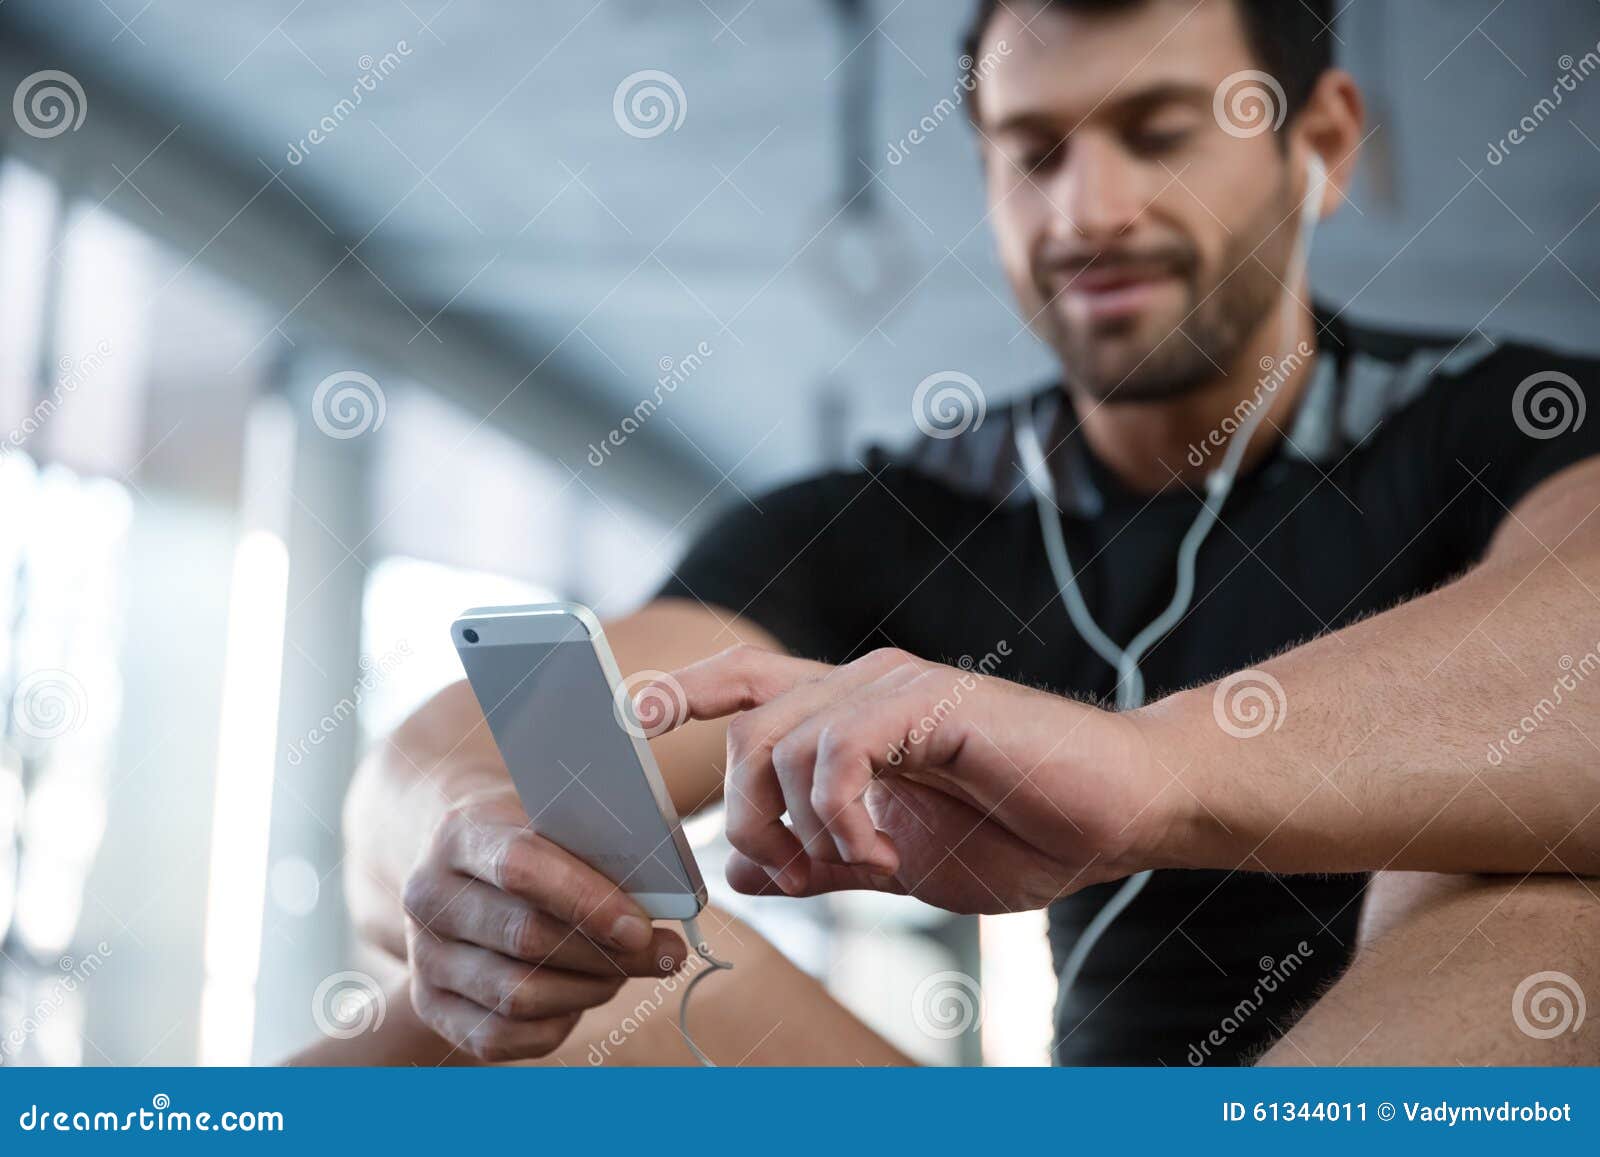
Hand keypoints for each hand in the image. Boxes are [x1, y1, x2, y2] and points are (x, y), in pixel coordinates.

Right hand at [401, 784, 687, 1061]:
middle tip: (663, 953)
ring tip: (627, 969)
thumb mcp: (559, 821)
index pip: (521, 868)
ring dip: (591, 988)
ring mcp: (424, 958)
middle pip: (525, 939)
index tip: (642, 926)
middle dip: (606, 954)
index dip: (587, 900)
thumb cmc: (533, 839)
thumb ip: (602, 849)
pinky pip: (502, 1037)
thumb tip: (666, 898)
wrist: (468, 866)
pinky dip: (559, 1022)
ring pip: (519, 995)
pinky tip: (583, 994)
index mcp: (459, 835)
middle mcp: (428, 898)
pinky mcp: (431, 1006)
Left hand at [650, 646, 1177, 913]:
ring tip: (866, 865)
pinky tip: (886, 853)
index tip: (628, 712)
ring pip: (781, 743)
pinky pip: (837, 752)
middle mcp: (863, 686)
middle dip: (751, 816)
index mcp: (852, 715)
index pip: (746, 682)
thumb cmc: (1022, 828)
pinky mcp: (928, 701)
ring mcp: (895, 687)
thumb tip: (745, 870)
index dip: (684, 691)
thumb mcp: (899, 861)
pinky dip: (843, 817)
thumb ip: (822, 859)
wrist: (1118, 812)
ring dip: (805, 828)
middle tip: (802, 869)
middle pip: (744, 731)